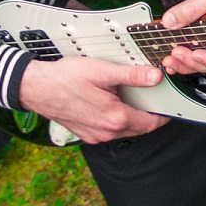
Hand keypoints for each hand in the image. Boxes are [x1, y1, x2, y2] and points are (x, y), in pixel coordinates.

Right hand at [17, 55, 171, 142]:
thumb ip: (131, 75)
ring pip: (124, 131)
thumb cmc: (65, 77)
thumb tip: (154, 77)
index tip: (170, 106)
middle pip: (138, 128)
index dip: (163, 115)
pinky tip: (112, 104)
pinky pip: (109, 131)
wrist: (36, 88)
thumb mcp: (102, 71)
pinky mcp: (85, 134)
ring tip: (133, 98)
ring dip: (132, 117)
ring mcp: (94, 135)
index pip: (150, 123)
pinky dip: (116, 120)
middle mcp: (106, 132)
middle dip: (149, 116)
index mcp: (114, 118)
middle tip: (154, 98)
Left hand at [156, 0, 205, 75]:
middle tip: (177, 52)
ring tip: (170, 57)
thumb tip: (170, 22)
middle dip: (195, 63)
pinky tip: (170, 58)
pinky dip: (181, 59)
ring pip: (202, 62)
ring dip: (185, 63)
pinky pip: (192, 54)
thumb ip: (191, 8)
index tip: (198, 54)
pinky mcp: (199, 34)